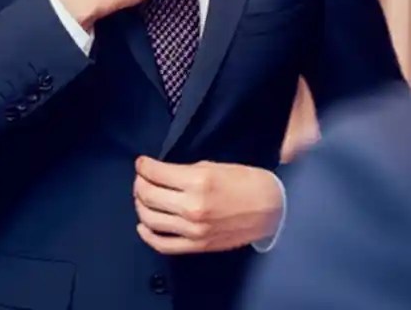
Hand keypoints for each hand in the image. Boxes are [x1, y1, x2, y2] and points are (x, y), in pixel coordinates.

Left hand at [133, 156, 282, 254]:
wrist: (271, 210)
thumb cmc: (247, 183)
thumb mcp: (215, 166)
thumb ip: (185, 171)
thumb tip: (162, 174)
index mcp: (198, 182)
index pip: (155, 173)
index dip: (143, 166)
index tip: (141, 163)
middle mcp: (192, 207)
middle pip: (148, 195)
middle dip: (139, 183)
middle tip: (141, 178)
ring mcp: (193, 230)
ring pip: (150, 219)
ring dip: (140, 205)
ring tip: (143, 198)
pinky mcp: (197, 246)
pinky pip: (162, 244)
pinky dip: (147, 235)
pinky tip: (143, 226)